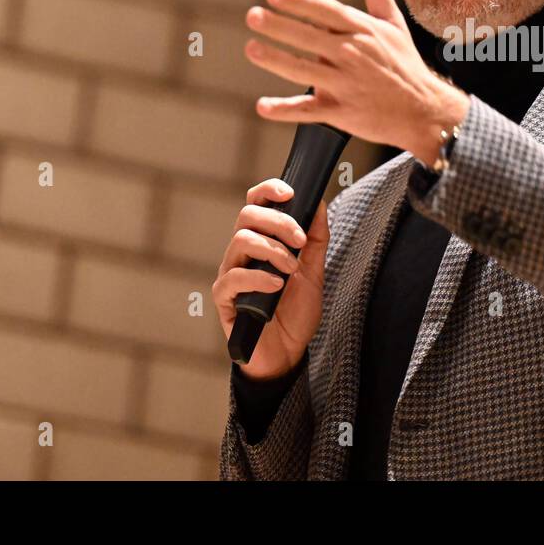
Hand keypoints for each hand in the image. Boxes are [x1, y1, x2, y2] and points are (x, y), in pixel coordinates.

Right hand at [211, 178, 329, 380]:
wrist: (288, 353)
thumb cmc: (295, 312)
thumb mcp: (314, 272)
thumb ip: (316, 239)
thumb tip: (319, 204)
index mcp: (261, 242)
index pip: (254, 204)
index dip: (267, 191)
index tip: (289, 193)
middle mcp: (241, 254)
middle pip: (246, 216)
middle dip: (278, 222)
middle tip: (300, 241)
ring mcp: (230, 274)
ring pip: (240, 240)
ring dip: (272, 250)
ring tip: (291, 269)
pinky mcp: (224, 299)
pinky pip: (233, 278)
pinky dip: (258, 277)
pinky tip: (277, 286)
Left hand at [243, 0, 469, 162]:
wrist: (424, 110)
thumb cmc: (404, 62)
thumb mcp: (392, 20)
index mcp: (363, 30)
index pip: (326, 10)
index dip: (299, 1)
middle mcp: (353, 55)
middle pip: (310, 38)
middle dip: (280, 26)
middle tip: (253, 16)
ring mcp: (347, 84)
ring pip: (304, 71)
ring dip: (276, 60)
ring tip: (252, 49)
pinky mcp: (342, 112)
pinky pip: (309, 111)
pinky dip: (285, 110)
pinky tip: (262, 106)